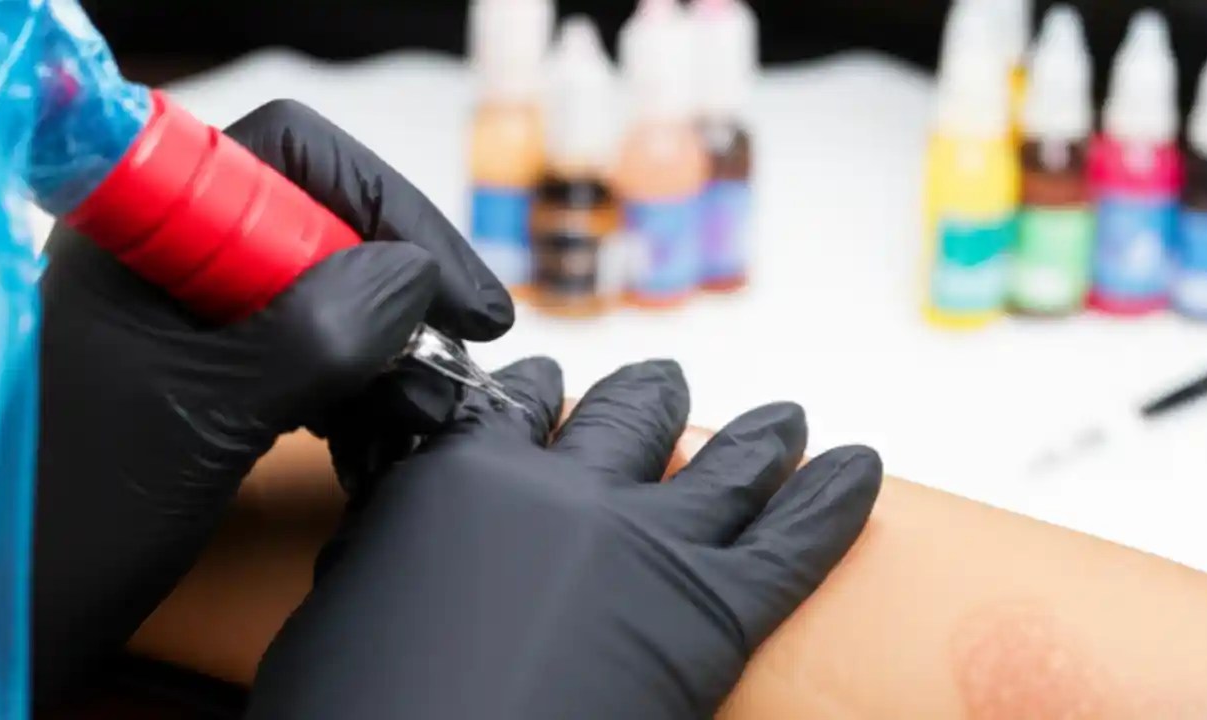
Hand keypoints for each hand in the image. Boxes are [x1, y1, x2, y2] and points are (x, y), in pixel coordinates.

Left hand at [33, 99, 511, 701]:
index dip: (394, 211)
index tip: (463, 298)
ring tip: (424, 408)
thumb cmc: (66, 511)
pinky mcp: (207, 380)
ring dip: (388, 349)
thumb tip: (415, 274)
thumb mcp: (205, 409)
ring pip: (324, 297)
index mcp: (144, 228)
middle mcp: (170, 258)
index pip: (296, 157)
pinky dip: (357, 388)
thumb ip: (319, 328)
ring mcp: (189, 322)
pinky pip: (306, 356)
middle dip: (401, 290)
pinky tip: (380, 429)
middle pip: (320, 226)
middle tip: (462, 352)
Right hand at [245, 358, 881, 719]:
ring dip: (759, 434)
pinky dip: (832, 500)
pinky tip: (858, 468)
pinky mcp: (710, 610)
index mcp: (467, 474)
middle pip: (629, 416)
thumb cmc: (360, 707)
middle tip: (664, 386)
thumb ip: (396, 543)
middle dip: (651, 396)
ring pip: (722, 462)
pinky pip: (791, 539)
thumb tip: (403, 533)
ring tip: (786, 419)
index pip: (519, 405)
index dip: (544, 393)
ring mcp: (646, 540)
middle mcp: (565, 487)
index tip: (556, 385)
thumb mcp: (348, 601)